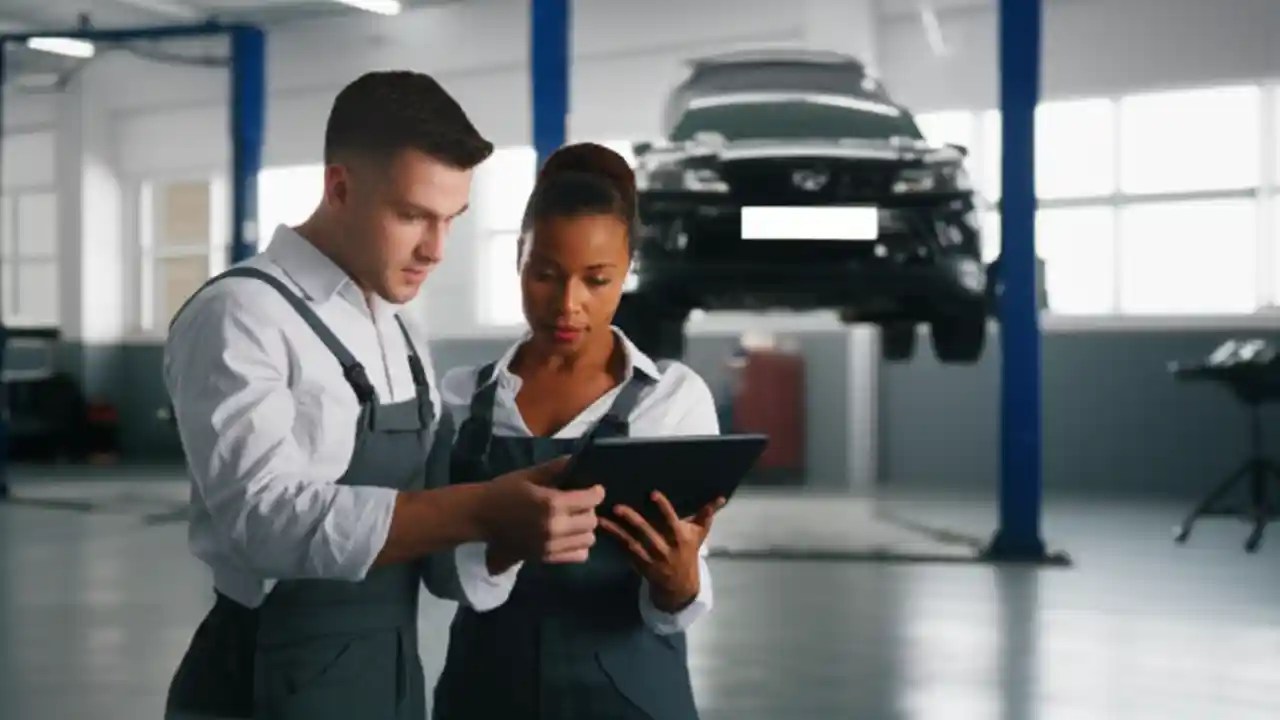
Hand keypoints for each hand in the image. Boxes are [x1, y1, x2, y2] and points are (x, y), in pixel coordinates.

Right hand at [476, 456, 605, 567]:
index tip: (593, 489)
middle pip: (591, 521)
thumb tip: (577, 460)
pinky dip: (578, 546)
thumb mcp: (530, 475)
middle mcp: (554, 527)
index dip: (596, 492)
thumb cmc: (504, 491)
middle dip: (589, 510)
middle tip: (580, 504)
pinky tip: (568, 536)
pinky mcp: (545, 558)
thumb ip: (556, 468)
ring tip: (574, 521)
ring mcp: (550, 545)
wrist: (481, 516)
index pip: (590, 500)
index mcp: (552, 503)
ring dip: (584, 529)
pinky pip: (577, 556)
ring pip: (588, 540)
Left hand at [599, 492, 725, 612]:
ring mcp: (651, 558)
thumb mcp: (700, 534)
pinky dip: (614, 539)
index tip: (653, 494)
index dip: (663, 507)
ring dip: (617, 530)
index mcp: (681, 538)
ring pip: (632, 543)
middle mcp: (666, 549)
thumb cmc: (689, 552)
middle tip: (618, 507)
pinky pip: (625, 551)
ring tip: (601, 519)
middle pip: (648, 532)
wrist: (680, 586)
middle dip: (633, 520)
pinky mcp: (639, 564)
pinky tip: (603, 528)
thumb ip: (707, 515)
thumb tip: (721, 497)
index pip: (671, 520)